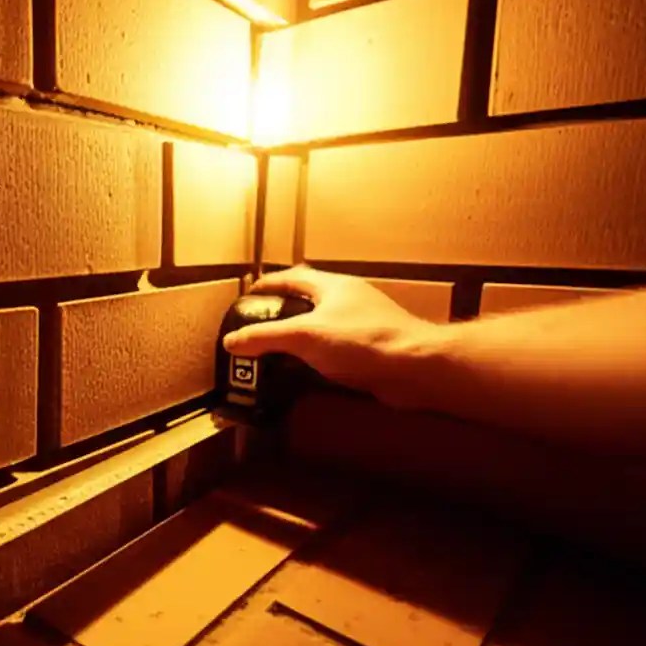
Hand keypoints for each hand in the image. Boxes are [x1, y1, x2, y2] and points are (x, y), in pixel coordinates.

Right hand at [222, 266, 440, 406]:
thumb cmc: (360, 340)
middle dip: (283, 310)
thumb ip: (265, 337)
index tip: (248, 296)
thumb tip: (230, 341)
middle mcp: (349, 298)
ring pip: (323, 323)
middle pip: (308, 298)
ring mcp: (363, 323)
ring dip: (300, 334)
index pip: (293, 276)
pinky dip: (317, 353)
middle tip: (258, 326)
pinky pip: (336, 345)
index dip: (268, 284)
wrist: (414, 367)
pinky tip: (306, 369)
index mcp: (333, 285)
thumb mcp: (304, 336)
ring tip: (275, 350)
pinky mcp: (372, 347)